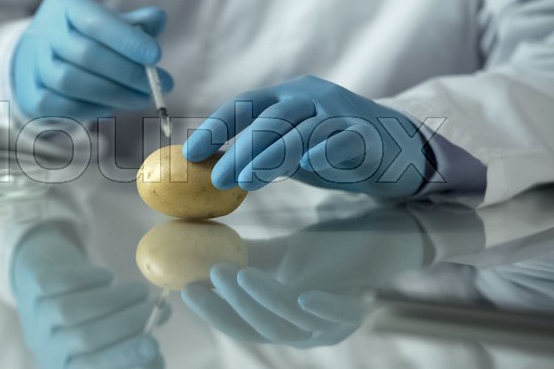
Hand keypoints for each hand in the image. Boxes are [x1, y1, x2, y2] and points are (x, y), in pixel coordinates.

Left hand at [11, 226, 165, 368]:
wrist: (47, 276)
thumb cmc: (91, 316)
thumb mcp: (109, 339)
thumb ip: (132, 349)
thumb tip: (155, 356)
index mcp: (65, 366)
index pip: (91, 368)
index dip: (122, 357)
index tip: (154, 345)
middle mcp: (46, 347)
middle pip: (84, 339)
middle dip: (126, 324)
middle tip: (157, 310)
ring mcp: (35, 315)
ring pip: (71, 310)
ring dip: (114, 299)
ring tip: (141, 291)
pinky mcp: (32, 283)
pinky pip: (58, 282)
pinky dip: (88, 278)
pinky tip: (108, 277)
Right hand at [12, 0, 173, 119]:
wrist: (39, 56)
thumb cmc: (86, 36)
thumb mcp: (109, 22)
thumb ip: (134, 23)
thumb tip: (158, 19)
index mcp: (65, 5)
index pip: (96, 22)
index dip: (127, 40)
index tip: (156, 56)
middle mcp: (44, 30)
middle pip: (87, 55)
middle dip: (128, 73)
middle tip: (158, 85)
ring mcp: (33, 63)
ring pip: (72, 82)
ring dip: (113, 94)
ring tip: (141, 98)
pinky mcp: (31, 94)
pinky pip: (61, 106)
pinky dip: (90, 109)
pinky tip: (111, 106)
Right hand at [181, 209, 426, 346]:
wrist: (382, 236)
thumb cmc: (330, 248)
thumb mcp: (282, 253)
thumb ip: (247, 259)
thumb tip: (198, 248)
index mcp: (287, 324)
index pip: (244, 327)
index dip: (215, 314)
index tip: (187, 292)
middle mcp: (308, 333)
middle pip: (263, 331)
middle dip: (231, 308)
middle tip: (207, 278)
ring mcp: (334, 325)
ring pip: (292, 322)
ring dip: (261, 301)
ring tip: (235, 272)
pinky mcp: (359, 308)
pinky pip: (338, 314)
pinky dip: (321, 307)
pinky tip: (303, 294)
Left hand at [183, 76, 435, 197]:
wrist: (397, 149)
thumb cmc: (333, 148)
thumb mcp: (290, 146)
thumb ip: (258, 150)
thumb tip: (211, 166)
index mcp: (288, 95)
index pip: (246, 104)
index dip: (217, 125)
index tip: (192, 152)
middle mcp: (312, 97)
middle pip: (272, 118)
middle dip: (240, 146)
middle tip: (217, 177)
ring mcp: (341, 113)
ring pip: (301, 130)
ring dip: (270, 156)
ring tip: (245, 182)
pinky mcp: (367, 135)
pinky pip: (341, 141)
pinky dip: (321, 152)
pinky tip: (301, 168)